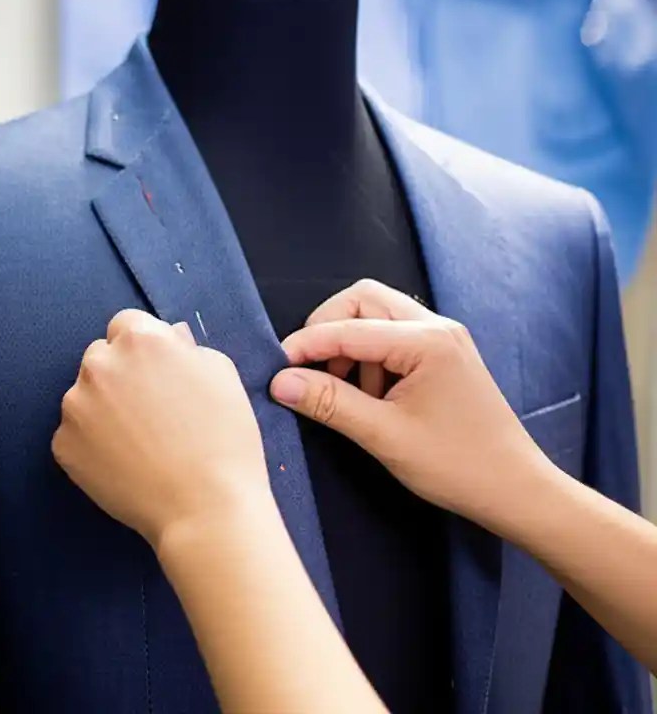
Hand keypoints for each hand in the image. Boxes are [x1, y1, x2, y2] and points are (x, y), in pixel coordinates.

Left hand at [53, 310, 272, 548]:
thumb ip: (185, 347)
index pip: (127, 325)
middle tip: (149, 411)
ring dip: (103, 408)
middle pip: (101, 357)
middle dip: (120, 375)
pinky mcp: (63, 444)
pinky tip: (123, 463)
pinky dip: (92, 444)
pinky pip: (75, 434)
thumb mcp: (220, 373)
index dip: (145, 349)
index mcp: (139, 340)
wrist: (204, 508)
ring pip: (84, 395)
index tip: (158, 374)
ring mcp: (75, 406)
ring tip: (138, 441)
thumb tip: (167, 339)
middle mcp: (99, 365)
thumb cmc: (224, 439)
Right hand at [268, 280, 555, 529]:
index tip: (275, 371)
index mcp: (427, 342)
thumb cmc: (457, 465)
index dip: (304, 346)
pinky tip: (368, 396)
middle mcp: (437, 328)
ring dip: (348, 344)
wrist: (515, 489)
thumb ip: (329, 403)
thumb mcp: (384, 435)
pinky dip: (368, 357)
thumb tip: (280, 382)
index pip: (347, 327)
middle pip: (362, 300)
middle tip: (309, 370)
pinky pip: (392, 337)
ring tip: (344, 392)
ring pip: (376, 315)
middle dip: (327, 328)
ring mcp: (443, 339)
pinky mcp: (442, 356)